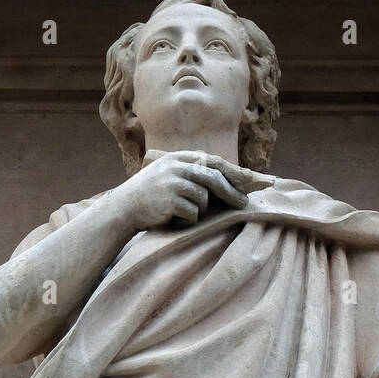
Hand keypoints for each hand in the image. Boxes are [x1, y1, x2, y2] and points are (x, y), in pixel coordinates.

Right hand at [116, 150, 269, 229]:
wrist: (123, 209)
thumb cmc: (150, 196)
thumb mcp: (169, 175)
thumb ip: (191, 173)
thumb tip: (225, 181)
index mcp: (178, 158)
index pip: (214, 163)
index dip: (235, 172)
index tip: (255, 180)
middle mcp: (177, 166)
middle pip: (214, 178)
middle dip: (231, 193)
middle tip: (245, 204)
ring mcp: (173, 182)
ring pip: (204, 199)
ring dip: (197, 210)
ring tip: (178, 211)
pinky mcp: (171, 199)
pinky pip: (193, 213)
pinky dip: (187, 220)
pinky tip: (171, 218)